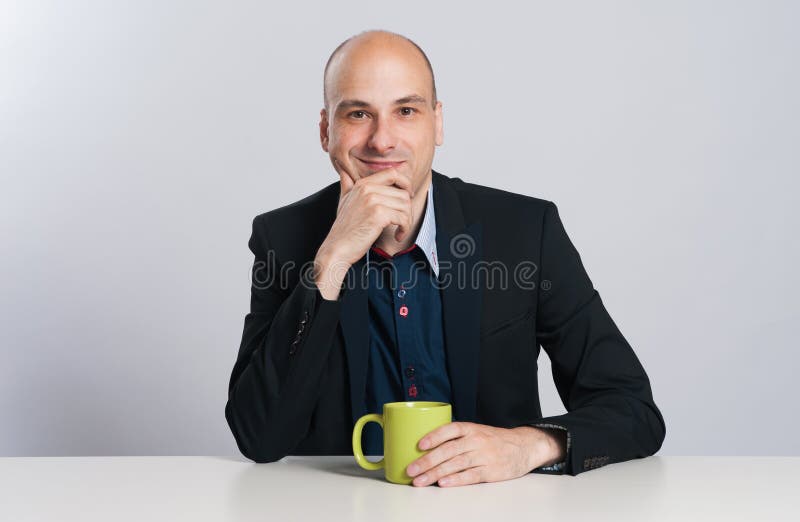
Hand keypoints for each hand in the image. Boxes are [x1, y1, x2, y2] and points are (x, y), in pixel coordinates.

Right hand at [313, 165, 413, 298]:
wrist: (337, 248)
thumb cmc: (343, 230)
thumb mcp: (343, 202)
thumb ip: (347, 186)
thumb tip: (345, 173)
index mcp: (362, 184)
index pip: (392, 173)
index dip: (406, 183)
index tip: (408, 196)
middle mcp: (367, 189)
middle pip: (403, 193)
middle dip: (407, 210)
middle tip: (403, 221)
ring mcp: (372, 201)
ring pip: (405, 206)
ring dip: (407, 221)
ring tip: (400, 230)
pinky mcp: (378, 215)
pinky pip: (403, 218)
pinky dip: (405, 228)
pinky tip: (398, 236)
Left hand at [405, 422, 565, 487]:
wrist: (523, 447)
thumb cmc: (493, 440)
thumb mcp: (476, 431)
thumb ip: (456, 438)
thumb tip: (426, 448)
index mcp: (471, 428)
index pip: (450, 429)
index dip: (434, 436)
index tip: (419, 445)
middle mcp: (476, 440)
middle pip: (448, 450)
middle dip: (427, 461)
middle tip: (411, 470)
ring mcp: (484, 456)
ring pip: (456, 464)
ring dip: (435, 474)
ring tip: (420, 481)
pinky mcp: (491, 471)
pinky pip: (470, 475)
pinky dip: (456, 480)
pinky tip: (443, 483)